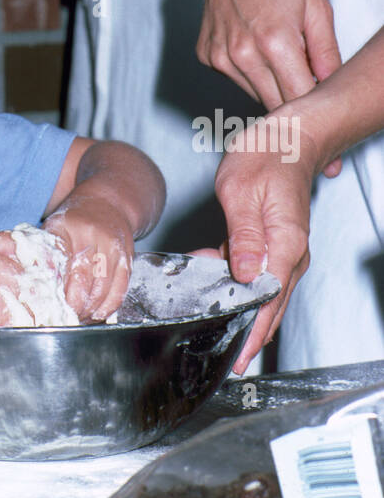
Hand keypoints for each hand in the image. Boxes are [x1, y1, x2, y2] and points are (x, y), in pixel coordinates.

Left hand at [44, 197, 134, 321]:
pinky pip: (121, 288)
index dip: (56, 290)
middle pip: (82, 279)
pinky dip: (109, 306)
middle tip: (64, 317)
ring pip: (103, 288)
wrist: (107, 203)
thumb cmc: (75, 220)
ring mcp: (112, 247)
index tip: (49, 306)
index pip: (60, 265)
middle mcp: (92, 236)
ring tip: (79, 318)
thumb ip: (45, 254)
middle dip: (74, 305)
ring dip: (91, 309)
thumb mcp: (54, 228)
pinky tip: (98, 313)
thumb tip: (33, 286)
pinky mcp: (127, 257)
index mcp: (68, 228)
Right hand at [198, 0, 341, 110]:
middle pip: (277, 103)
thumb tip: (330, 86)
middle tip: (305, 76)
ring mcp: (219, 55)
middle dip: (295, 95)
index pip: (300, 97)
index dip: (316, 101)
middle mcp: (241, 54)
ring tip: (278, 52)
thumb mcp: (317, 6)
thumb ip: (327, 53)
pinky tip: (254, 44)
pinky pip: (235, 79)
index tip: (320, 91)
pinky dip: (250, 71)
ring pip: (256, 94)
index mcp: (274, 42)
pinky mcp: (206, 54)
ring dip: (272, 83)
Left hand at [210, 109, 325, 372]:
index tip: (235, 358)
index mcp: (286, 245)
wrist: (289, 136)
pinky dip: (235, 281)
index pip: (269, 301)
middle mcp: (290, 254)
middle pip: (270, 306)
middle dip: (248, 335)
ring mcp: (285, 250)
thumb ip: (243, 235)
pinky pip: (257, 272)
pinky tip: (209, 274)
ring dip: (238, 306)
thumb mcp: (244, 191)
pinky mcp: (275, 242)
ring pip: (263, 292)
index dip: (252, 333)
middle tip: (223, 361)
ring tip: (208, 322)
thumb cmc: (268, 155)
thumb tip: (245, 276)